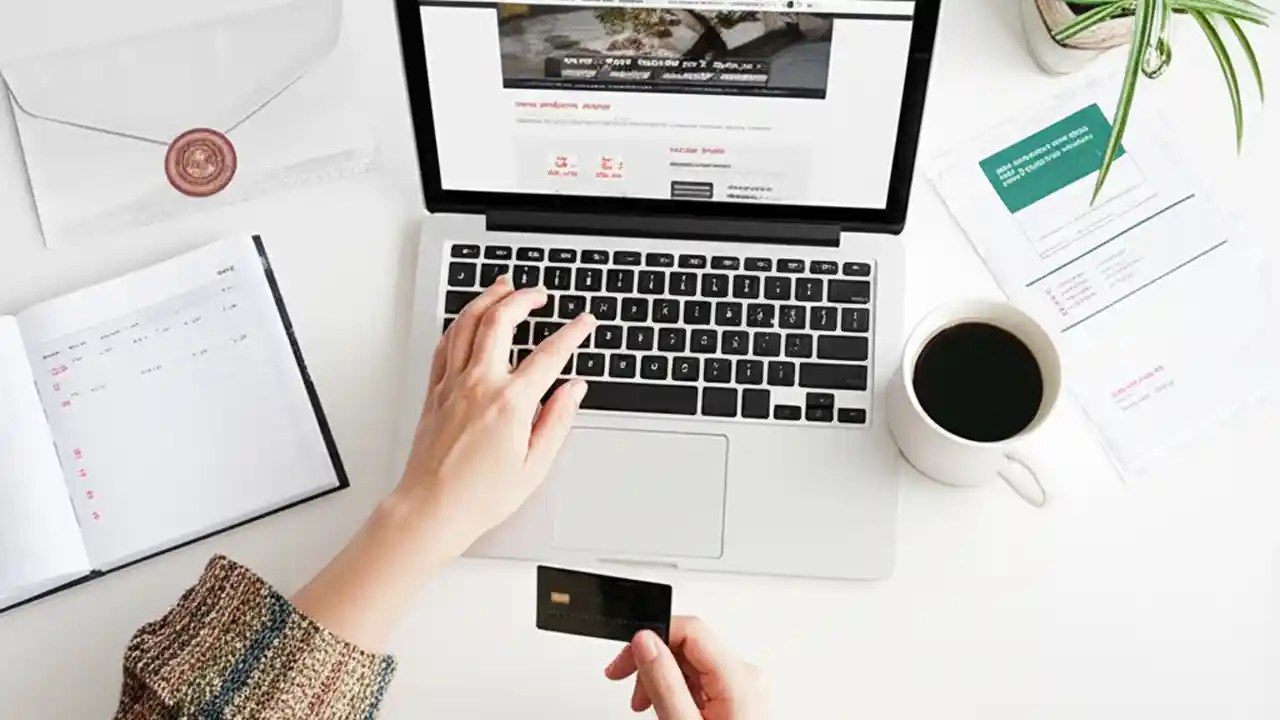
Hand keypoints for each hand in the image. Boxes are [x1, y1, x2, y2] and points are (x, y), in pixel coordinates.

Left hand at [397, 276, 595, 553]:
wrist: (430, 510)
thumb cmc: (479, 497)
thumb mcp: (535, 465)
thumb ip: (557, 420)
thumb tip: (573, 390)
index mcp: (510, 403)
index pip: (549, 354)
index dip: (572, 333)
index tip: (584, 323)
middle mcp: (479, 385)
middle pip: (501, 321)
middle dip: (523, 298)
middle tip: (539, 294)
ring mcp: (452, 385)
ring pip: (467, 323)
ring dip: (488, 298)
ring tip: (503, 287)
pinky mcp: (434, 392)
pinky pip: (446, 344)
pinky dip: (460, 324)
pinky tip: (469, 319)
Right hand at [605, 617, 765, 719]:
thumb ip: (664, 683)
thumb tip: (646, 642)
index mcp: (738, 677)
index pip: (690, 630)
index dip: (653, 635)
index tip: (626, 659)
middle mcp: (746, 677)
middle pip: (688, 645)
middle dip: (652, 661)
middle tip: (624, 681)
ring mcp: (744, 689)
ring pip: (691, 663)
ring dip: (661, 678)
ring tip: (644, 704)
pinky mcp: (737, 701)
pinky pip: (700, 682)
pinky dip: (676, 691)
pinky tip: (665, 709)